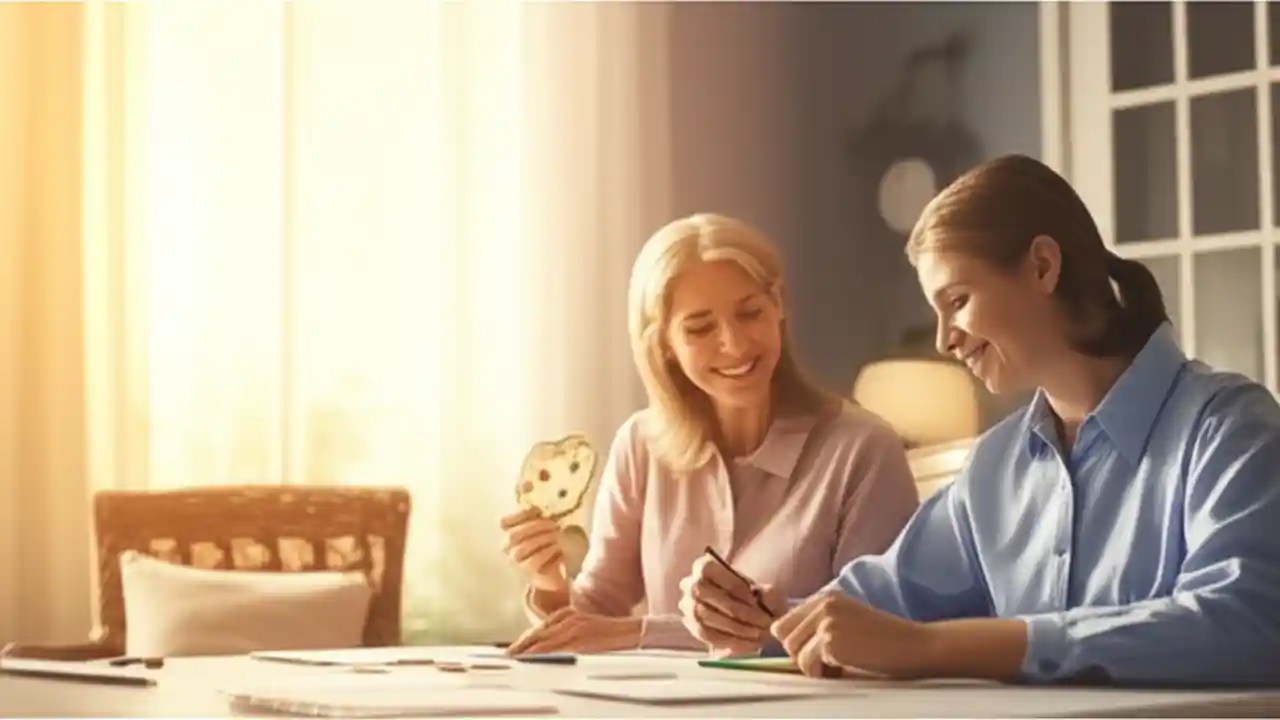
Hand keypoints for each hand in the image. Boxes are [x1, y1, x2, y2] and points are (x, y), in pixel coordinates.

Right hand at [499, 507, 566, 592]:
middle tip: (553, 524)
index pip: (505, 523)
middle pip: (513, 535)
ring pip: (523, 548)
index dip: (520, 515)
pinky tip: (558, 549)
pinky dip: (547, 552)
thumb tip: (541, 504)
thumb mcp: (545, 528)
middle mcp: (508, 549)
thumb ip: (539, 517)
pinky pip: (533, 562)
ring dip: (542, 539)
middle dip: (535, 527)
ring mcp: (516, 563)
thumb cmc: (550, 546)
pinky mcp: (528, 574)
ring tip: (557, 535)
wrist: (556, 572)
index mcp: (509, 534)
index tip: (538, 510)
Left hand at [505, 607, 641, 654]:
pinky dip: (543, 659)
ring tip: (512, 668)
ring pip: (542, 645)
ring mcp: (574, 629)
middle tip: (504, 663)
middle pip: (535, 637)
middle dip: (518, 651)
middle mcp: (567, 619)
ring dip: (526, 656)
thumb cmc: (612, 637)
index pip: (537, 632)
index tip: (509, 656)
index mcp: (566, 615)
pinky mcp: (581, 639)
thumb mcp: (584, 631)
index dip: (521, 645)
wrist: (636, 633)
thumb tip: (546, 653)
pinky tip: (533, 667)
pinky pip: (557, 652)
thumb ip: (566, 638)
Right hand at [678, 554, 783, 656]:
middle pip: (706, 595)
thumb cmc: (750, 596)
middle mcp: (689, 584)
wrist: (741, 612)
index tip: (754, 599)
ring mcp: (687, 607)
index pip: (711, 571)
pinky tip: (749, 643)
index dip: (733, 585)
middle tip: (762, 622)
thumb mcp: (762, 589)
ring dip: (735, 628)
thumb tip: (765, 596)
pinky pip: (708, 636)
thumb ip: (768, 592)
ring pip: (705, 617)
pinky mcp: (692, 628)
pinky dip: (730, 641)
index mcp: (703, 566)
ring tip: (758, 633)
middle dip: (737, 610)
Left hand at [771, 591, 935, 678]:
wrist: (915, 646)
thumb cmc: (883, 642)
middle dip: (802, 656)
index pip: (784, 623)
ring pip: (794, 652)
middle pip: (785, 638)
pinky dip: (823, 674)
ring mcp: (826, 620)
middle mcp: (823, 604)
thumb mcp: (847, 623)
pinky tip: (846, 667)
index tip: (814, 654)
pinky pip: (808, 666)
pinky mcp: (831, 640)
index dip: (795, 644)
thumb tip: (784, 646)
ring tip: (839, 665)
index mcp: (825, 597)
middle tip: (831, 663)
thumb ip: (817, 628)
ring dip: (813, 667)